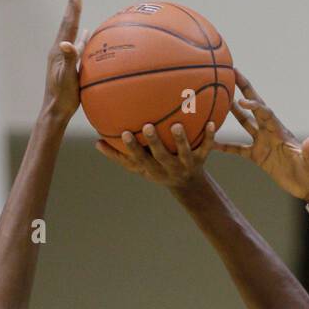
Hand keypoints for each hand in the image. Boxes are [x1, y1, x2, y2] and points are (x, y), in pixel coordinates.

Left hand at [43, 0, 86, 122]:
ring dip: (77, 18)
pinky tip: (88, 34)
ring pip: (73, 32)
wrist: (57, 109)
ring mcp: (65, 57)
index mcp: (59, 50)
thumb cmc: (62, 97)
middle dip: (73, 6)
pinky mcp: (70, 65)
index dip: (73, 7)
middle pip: (69, 23)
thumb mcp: (65, 79)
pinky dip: (83, 37)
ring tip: (79, 5)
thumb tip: (66, 44)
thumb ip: (67, 61)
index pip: (68, 24)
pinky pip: (78, 46)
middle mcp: (61, 50)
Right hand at [94, 121, 216, 188]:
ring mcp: (186, 164)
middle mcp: (169, 168)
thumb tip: (96, 142)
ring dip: (181, 140)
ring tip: (177, 125)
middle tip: (148, 127)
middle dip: (154, 143)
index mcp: (153, 169)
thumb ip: (119, 156)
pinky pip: (207, 147)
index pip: (140, 160)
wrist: (189, 185)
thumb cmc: (158, 169)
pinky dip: (210, 137)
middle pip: (161, 157)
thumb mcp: (140, 167)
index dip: (133, 149)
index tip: (124, 134)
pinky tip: (212, 122)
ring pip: (184, 152)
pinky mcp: (201, 159)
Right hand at [213, 70, 308, 203]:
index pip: (264, 112)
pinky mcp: (258, 156)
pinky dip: (225, 146)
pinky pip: (238, 149)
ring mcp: (263, 143)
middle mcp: (269, 132)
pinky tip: (212, 142)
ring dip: (232, 111)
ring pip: (244, 122)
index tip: (241, 100)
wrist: (308, 185)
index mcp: (280, 131)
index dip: (254, 105)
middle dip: (243, 90)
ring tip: (216, 99)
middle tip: (230, 74)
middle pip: (254, 107)